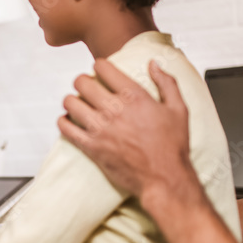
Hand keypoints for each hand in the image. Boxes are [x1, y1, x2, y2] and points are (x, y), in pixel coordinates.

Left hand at [58, 59, 201, 201]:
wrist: (164, 178)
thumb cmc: (172, 146)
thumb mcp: (179, 110)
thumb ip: (167, 83)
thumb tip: (153, 64)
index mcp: (135, 96)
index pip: (103, 68)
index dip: (99, 66)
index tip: (100, 70)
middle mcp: (115, 109)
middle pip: (82, 82)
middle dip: (83, 81)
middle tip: (87, 87)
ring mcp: (101, 128)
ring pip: (70, 102)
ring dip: (72, 100)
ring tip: (78, 103)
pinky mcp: (92, 147)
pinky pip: (66, 128)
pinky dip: (64, 122)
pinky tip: (69, 121)